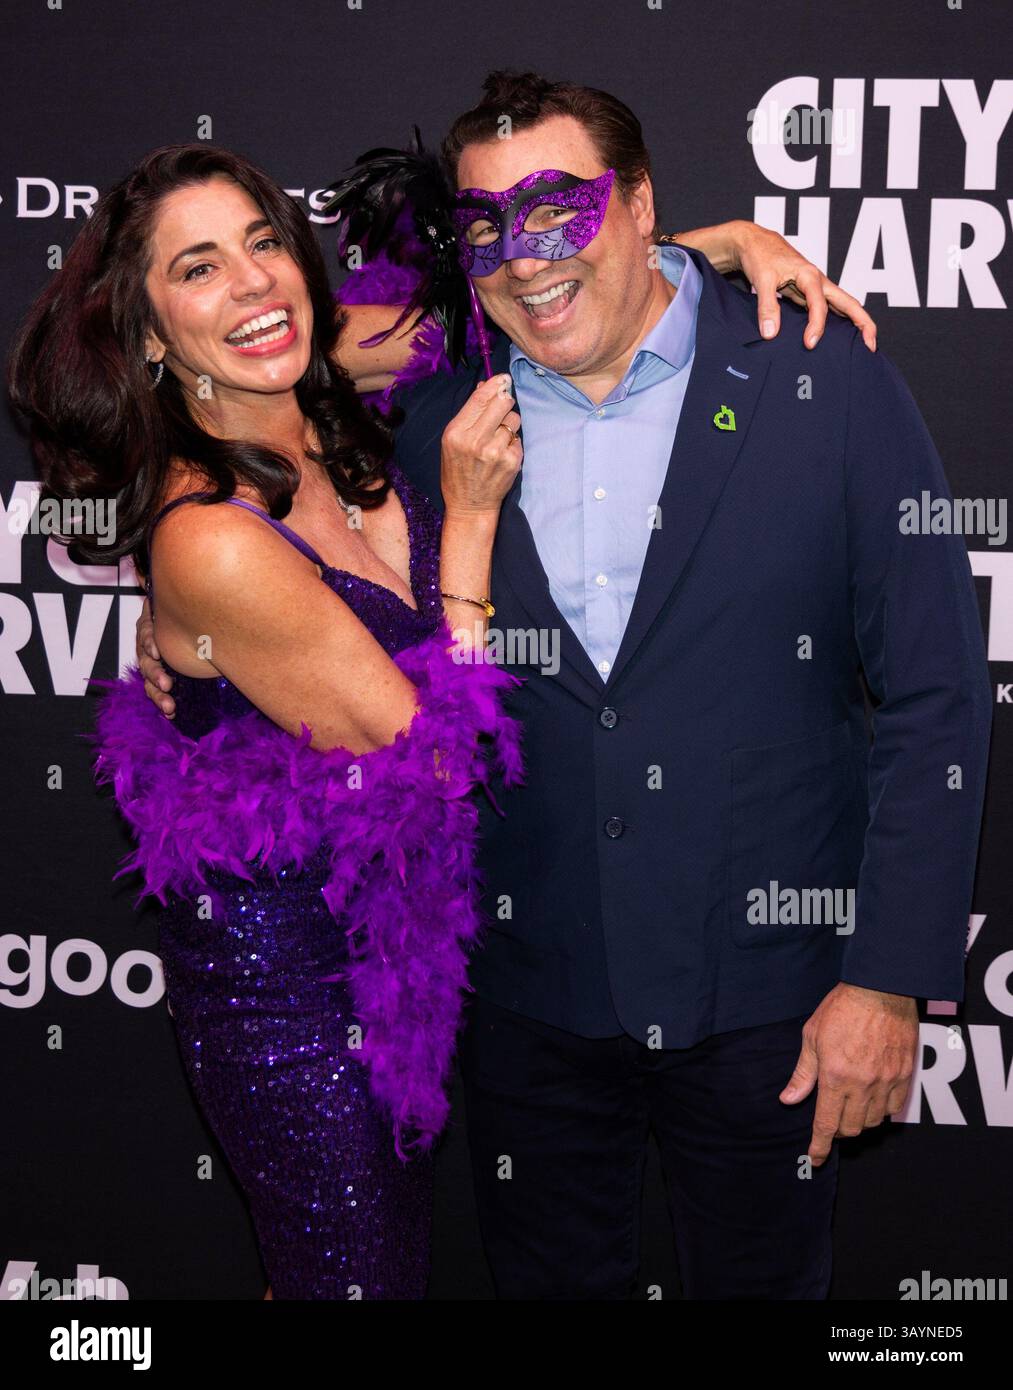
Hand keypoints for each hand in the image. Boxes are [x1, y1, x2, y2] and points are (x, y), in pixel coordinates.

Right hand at [136, 595, 175, 717]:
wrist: (184, 627)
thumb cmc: (180, 615)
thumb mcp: (173, 607)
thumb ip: (170, 602)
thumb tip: (162, 582)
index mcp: (150, 629)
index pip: (145, 633)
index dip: (149, 641)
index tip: (157, 651)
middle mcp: (148, 649)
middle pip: (146, 662)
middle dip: (155, 674)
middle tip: (167, 684)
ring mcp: (152, 667)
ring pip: (149, 682)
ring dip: (158, 695)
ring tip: (170, 707)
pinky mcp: (159, 681)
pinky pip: (156, 693)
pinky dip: (163, 703)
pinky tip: (171, 714)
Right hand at [440, 374, 521, 518]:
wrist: (469, 505)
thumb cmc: (458, 471)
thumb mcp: (452, 441)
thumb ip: (469, 414)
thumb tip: (485, 386)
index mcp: (456, 432)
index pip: (481, 398)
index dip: (495, 384)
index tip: (503, 378)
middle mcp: (475, 441)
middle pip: (502, 403)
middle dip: (505, 401)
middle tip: (502, 406)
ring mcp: (495, 452)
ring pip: (514, 419)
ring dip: (510, 424)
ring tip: (498, 438)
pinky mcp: (511, 462)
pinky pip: (518, 438)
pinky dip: (513, 442)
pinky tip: (502, 454)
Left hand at [730, 221, 876, 351]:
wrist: (756, 242)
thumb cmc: (760, 256)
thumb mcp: (761, 280)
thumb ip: (767, 307)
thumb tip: (770, 333)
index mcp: (810, 275)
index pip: (819, 305)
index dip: (816, 326)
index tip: (809, 344)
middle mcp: (819, 282)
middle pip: (849, 303)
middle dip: (863, 324)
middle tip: (870, 346)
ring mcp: (816, 289)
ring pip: (842, 307)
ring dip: (854, 324)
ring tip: (863, 346)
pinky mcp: (809, 295)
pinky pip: (829, 310)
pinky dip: (837, 323)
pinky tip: (838, 338)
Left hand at [781, 982, 917, 1165]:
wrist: (881, 988)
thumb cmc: (842, 1008)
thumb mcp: (812, 1036)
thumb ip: (803, 1073)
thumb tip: (789, 1099)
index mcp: (834, 1076)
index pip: (826, 1123)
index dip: (819, 1146)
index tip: (814, 1158)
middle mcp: (862, 1084)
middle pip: (851, 1128)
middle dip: (838, 1130)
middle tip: (832, 1118)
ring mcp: (886, 1081)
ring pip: (874, 1121)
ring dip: (860, 1120)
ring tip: (852, 1104)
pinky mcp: (905, 1075)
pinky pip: (895, 1107)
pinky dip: (883, 1109)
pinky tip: (874, 1097)